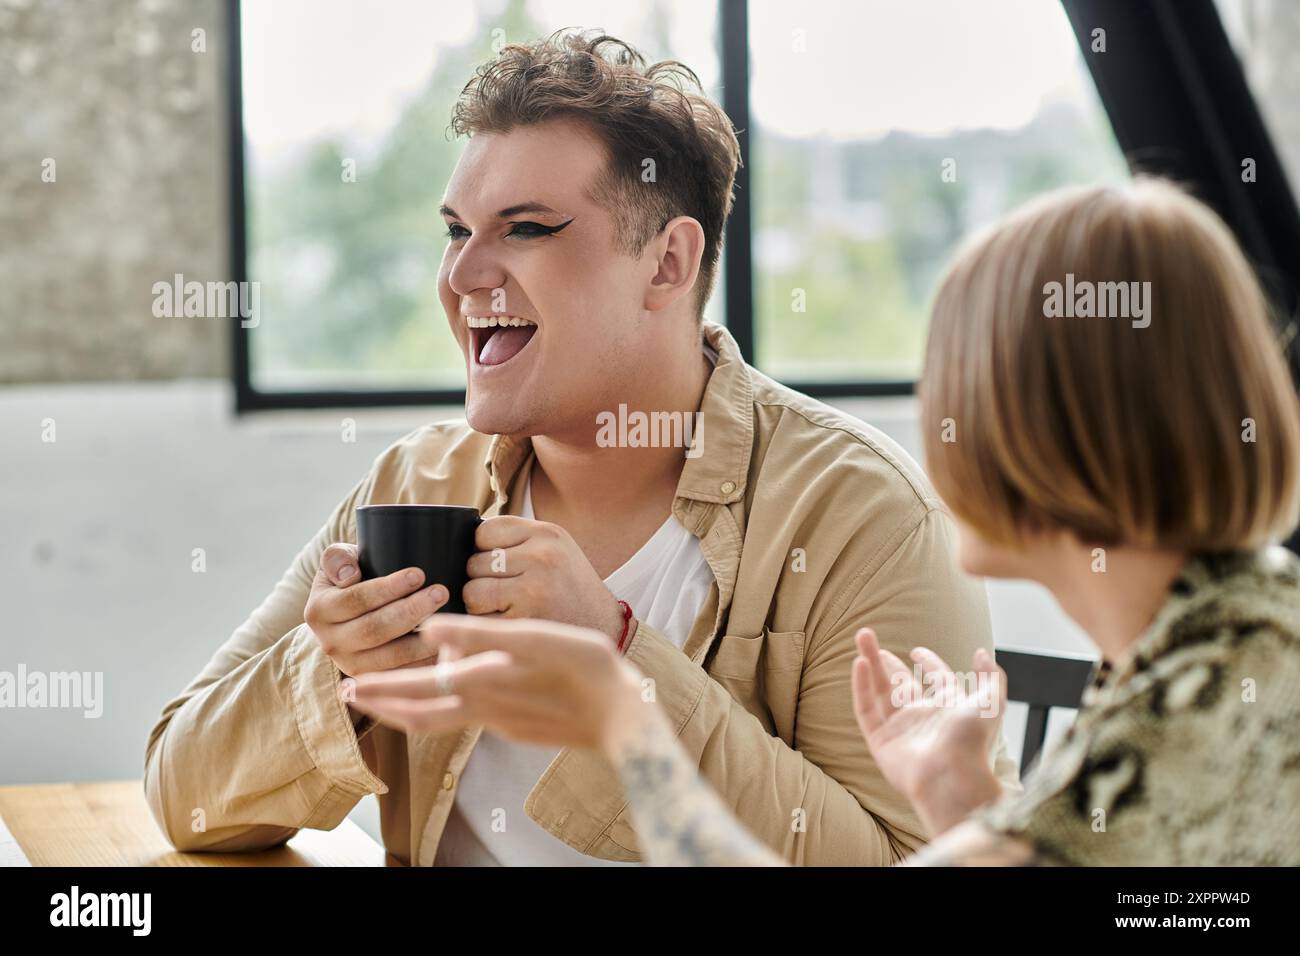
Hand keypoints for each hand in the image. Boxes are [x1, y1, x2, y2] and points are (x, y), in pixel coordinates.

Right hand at [303, 543, 449, 719]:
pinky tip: (448, 647)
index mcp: (319, 611)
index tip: (419, 574)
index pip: (357, 599)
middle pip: (374, 629)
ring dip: (421, 639)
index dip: (388, 588)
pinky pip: (401, 676)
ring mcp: (350, 666)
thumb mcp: (338, 562)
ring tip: (449, 620)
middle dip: (410, 611)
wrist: (346, 617)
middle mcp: (330, 643)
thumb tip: (350, 575)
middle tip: (440, 592)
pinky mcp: (371, 681)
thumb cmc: (352, 580)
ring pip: (389, 657)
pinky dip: (424, 664)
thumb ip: (337, 558)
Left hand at [349, 614, 649, 753]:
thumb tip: (427, 630)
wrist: (622, 713)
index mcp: (482, 687)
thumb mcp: (529, 640)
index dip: (380, 691)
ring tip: (392, 697)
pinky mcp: (520, 726)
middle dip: (384, 706)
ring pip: (444, 719)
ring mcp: (502, 722)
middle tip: (352, 696)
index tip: (348, 685)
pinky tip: (457, 690)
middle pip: (420, 716)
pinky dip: (447, 706)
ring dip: (411, 708)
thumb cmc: (581, 667)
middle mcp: (485, 711)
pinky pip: (471, 716)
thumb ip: (477, 636)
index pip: (416, 694)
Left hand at [464, 516, 625, 641]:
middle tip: (507, 592)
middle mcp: (541, 557)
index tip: (499, 565)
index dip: (482, 550)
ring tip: (507, 608)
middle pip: (474, 564)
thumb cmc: (569, 586)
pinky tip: (510, 625)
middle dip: (481, 580)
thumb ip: (514, 541)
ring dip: (480, 605)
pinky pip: (481, 622)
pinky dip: (487, 627)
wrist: (605, 625)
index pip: (483, 531)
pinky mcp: (526, 624)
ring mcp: (533, 591)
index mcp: (546, 533)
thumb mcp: (554, 548)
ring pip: (473, 593)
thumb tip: (459, 545)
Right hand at [850, 627, 1005, 835]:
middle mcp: (923, 717)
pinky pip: (866, 710)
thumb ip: (990, 675)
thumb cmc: (972, 741)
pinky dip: (861, 687)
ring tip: (862, 638)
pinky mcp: (881, 741)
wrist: (951, 777)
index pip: (937, 680)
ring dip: (870, 663)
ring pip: (879, 691)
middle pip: (900, 683)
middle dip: (886, 661)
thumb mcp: (991, 702)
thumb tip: (980, 653)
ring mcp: (900, 729)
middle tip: (871, 638)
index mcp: (949, 708)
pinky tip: (859, 664)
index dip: (929, 663)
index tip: (917, 651)